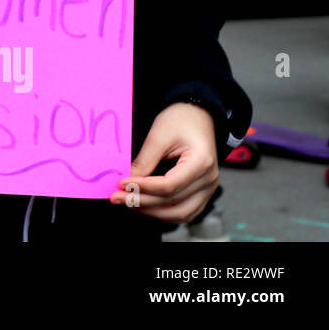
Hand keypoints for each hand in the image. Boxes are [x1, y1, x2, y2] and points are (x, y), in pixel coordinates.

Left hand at [110, 102, 219, 221]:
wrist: (198, 116)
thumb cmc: (180, 120)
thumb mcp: (159, 135)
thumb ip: (144, 160)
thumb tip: (126, 181)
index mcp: (201, 162)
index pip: (169, 186)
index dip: (143, 188)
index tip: (122, 184)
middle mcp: (209, 180)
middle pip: (174, 203)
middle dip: (143, 203)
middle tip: (119, 198)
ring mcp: (208, 189)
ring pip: (181, 214)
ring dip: (153, 212)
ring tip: (129, 202)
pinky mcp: (202, 192)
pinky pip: (185, 211)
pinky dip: (164, 212)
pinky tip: (145, 205)